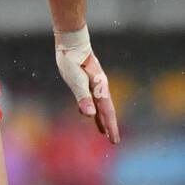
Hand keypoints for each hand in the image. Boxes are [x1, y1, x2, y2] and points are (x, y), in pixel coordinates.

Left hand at [55, 28, 119, 143]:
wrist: (71, 43)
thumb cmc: (72, 61)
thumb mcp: (75, 81)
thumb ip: (83, 98)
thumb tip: (90, 115)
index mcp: (99, 89)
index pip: (107, 112)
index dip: (110, 127)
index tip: (114, 140)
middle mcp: (100, 88)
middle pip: (107, 111)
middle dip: (109, 126)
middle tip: (113, 141)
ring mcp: (95, 85)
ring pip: (100, 106)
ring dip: (102, 119)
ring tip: (103, 132)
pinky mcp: (88, 82)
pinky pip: (93, 100)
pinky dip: (94, 110)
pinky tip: (90, 114)